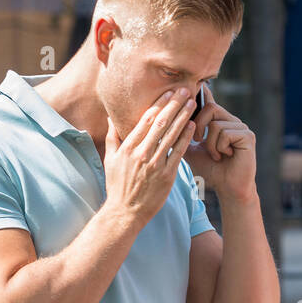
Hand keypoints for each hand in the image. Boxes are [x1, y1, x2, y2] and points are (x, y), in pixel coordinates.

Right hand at [102, 88, 195, 228]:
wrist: (125, 212)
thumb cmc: (117, 186)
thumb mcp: (109, 160)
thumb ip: (112, 137)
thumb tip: (111, 117)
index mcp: (127, 147)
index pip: (145, 120)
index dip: (158, 104)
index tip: (168, 92)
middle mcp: (141, 154)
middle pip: (160, 123)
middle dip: (173, 105)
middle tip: (185, 90)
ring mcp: (154, 165)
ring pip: (170, 135)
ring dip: (182, 117)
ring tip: (192, 103)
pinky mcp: (166, 176)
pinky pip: (178, 153)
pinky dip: (185, 138)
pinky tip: (192, 126)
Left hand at [183, 84, 256, 203]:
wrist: (227, 188)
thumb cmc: (210, 171)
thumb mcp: (191, 151)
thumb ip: (182, 135)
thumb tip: (165, 122)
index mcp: (220, 121)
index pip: (209, 102)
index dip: (201, 94)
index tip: (195, 86)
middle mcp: (232, 121)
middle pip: (211, 108)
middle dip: (199, 125)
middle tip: (198, 141)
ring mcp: (242, 127)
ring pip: (216, 123)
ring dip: (210, 143)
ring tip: (215, 155)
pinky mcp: (248, 136)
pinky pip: (226, 132)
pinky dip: (219, 147)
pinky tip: (224, 156)